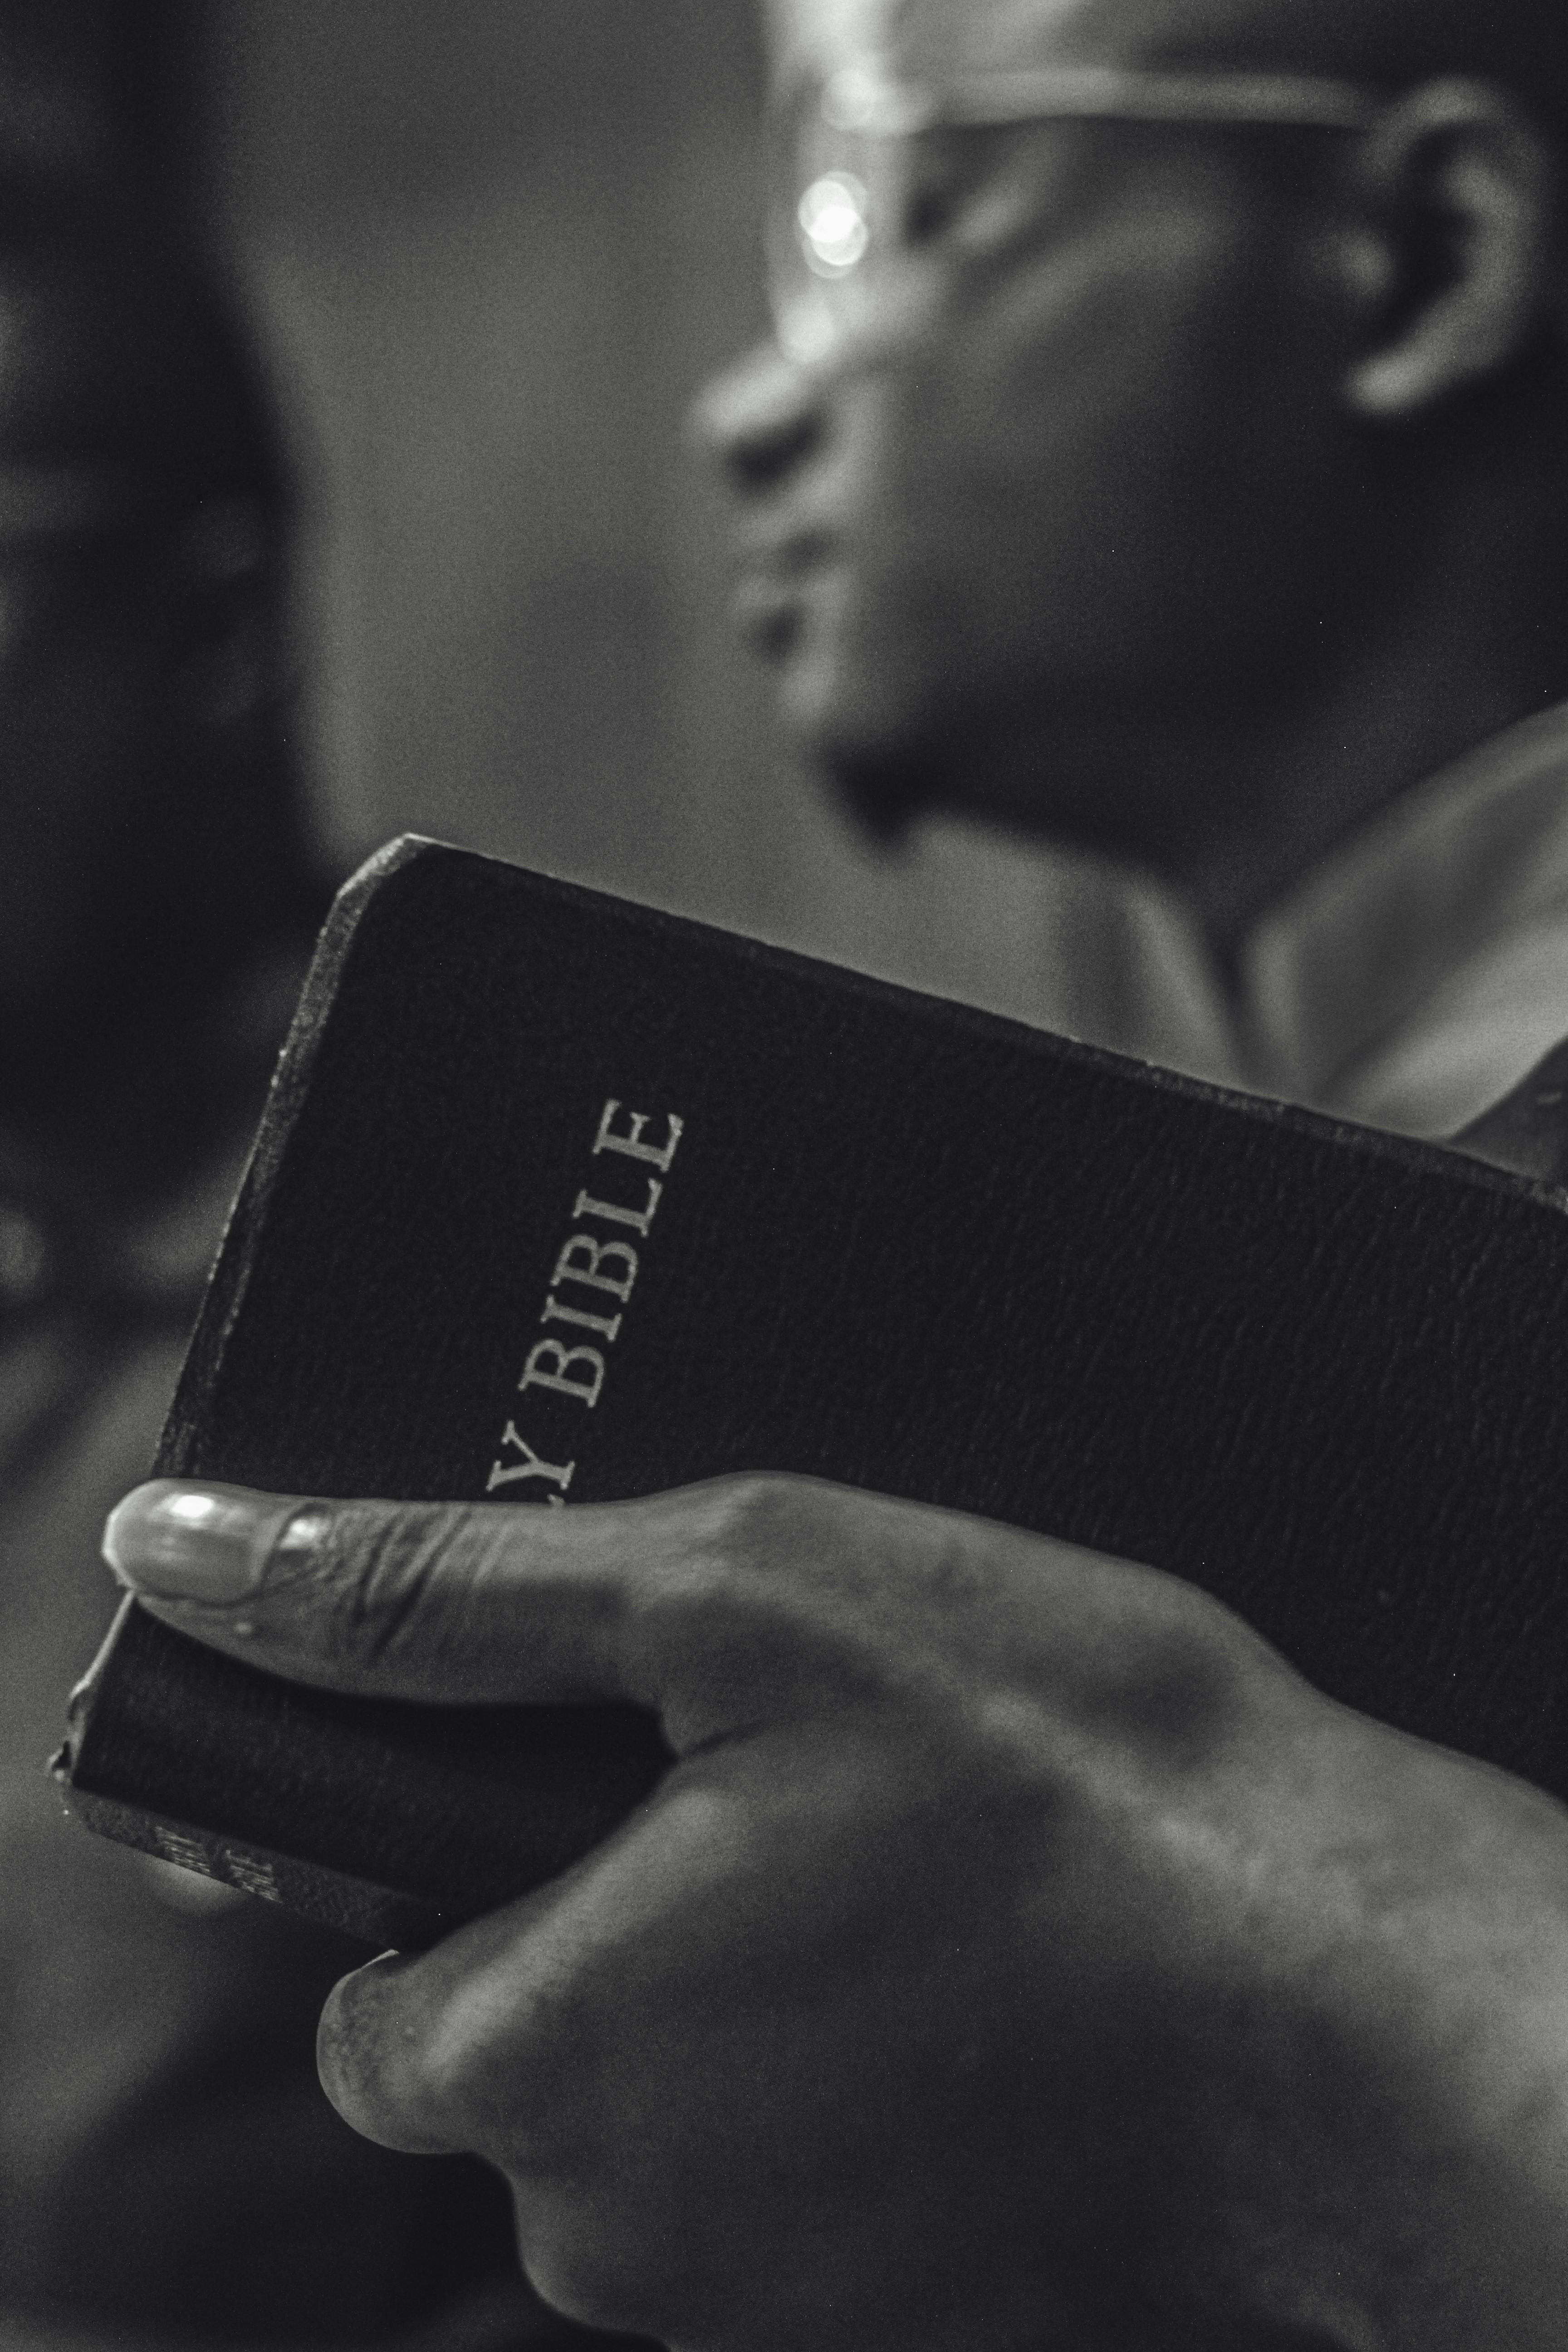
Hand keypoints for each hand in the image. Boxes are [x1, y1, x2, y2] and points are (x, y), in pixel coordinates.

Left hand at [104, 1473, 1567, 2351]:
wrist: (1350, 1988)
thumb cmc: (1054, 1774)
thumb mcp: (722, 1599)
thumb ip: (430, 1595)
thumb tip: (183, 1547)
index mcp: (536, 2063)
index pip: (369, 1988)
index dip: (464, 1855)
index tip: (595, 1764)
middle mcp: (623, 2232)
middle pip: (525, 2038)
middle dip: (617, 1900)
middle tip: (785, 1767)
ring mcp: (773, 2298)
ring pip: (672, 2097)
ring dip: (744, 1963)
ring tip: (900, 1842)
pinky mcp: (902, 2309)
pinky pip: (798, 2159)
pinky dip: (847, 2052)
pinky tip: (964, 1943)